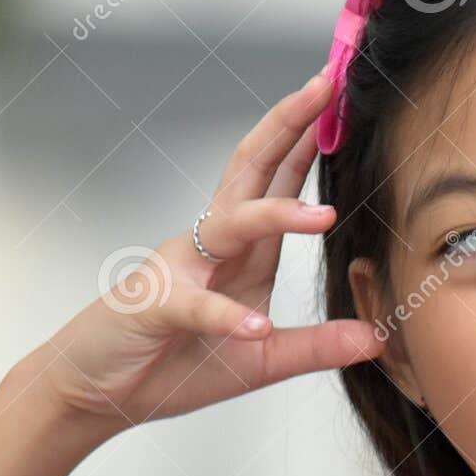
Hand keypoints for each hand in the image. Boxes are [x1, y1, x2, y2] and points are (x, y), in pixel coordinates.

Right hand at [30, 71, 384, 427]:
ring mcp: (180, 271)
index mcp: (243, 250)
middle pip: (251, 171)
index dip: (308, 140)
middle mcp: (211, 246)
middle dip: (288, 128)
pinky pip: (195, 307)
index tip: (342, 98)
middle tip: (323, 87)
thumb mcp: (262, 360)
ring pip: (228, 226)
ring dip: (275, 217)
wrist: (98, 389)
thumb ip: (317, 346)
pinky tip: (255, 327)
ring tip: (323, 217)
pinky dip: (225, 317)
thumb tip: (378, 338)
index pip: (279, 180)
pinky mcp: (154, 308)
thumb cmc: (174, 363)